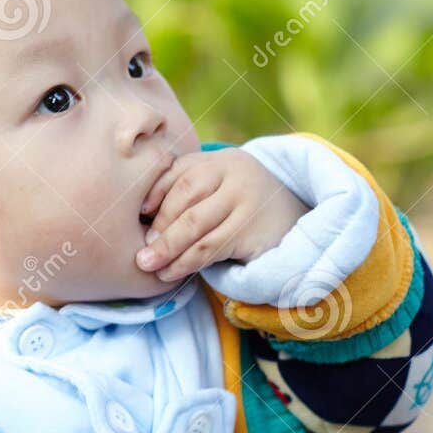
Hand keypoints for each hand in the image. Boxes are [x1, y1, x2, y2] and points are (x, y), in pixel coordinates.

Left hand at [135, 148, 311, 282]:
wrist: (293, 221)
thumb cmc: (239, 205)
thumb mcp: (218, 187)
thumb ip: (185, 188)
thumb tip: (140, 216)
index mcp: (221, 160)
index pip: (180, 171)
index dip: (155, 192)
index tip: (138, 214)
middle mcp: (235, 175)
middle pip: (186, 197)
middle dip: (159, 227)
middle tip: (139, 250)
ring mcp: (247, 202)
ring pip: (196, 226)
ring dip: (167, 249)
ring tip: (148, 265)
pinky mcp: (253, 231)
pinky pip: (211, 249)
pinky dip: (186, 263)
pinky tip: (171, 272)